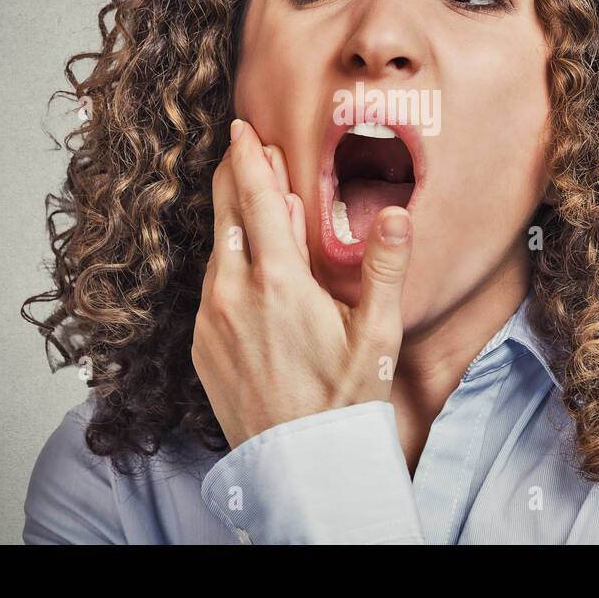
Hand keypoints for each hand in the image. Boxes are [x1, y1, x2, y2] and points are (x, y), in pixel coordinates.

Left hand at [191, 118, 411, 448]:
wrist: (302, 468)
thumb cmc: (346, 401)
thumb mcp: (376, 334)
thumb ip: (385, 268)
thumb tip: (397, 212)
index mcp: (278, 282)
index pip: (257, 200)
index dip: (250, 159)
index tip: (243, 129)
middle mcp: (232, 295)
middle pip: (226, 214)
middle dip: (234, 175)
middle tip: (241, 146)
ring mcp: (210, 321)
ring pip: (216, 251)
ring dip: (231, 220)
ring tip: (250, 200)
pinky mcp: (201, 345)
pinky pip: (210, 287)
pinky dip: (226, 263)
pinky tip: (245, 263)